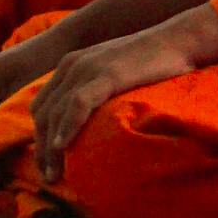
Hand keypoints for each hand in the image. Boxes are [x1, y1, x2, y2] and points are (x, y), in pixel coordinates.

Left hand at [29, 13, 210, 180]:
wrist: (179, 39)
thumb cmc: (152, 60)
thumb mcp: (113, 72)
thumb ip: (96, 90)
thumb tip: (93, 123)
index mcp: (70, 65)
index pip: (41, 105)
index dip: (39, 136)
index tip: (46, 162)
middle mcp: (72, 65)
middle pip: (43, 113)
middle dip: (41, 148)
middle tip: (48, 177)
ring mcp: (88, 68)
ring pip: (56, 112)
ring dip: (51, 147)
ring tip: (54, 175)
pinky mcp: (107, 74)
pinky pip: (78, 104)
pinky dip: (67, 126)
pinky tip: (62, 146)